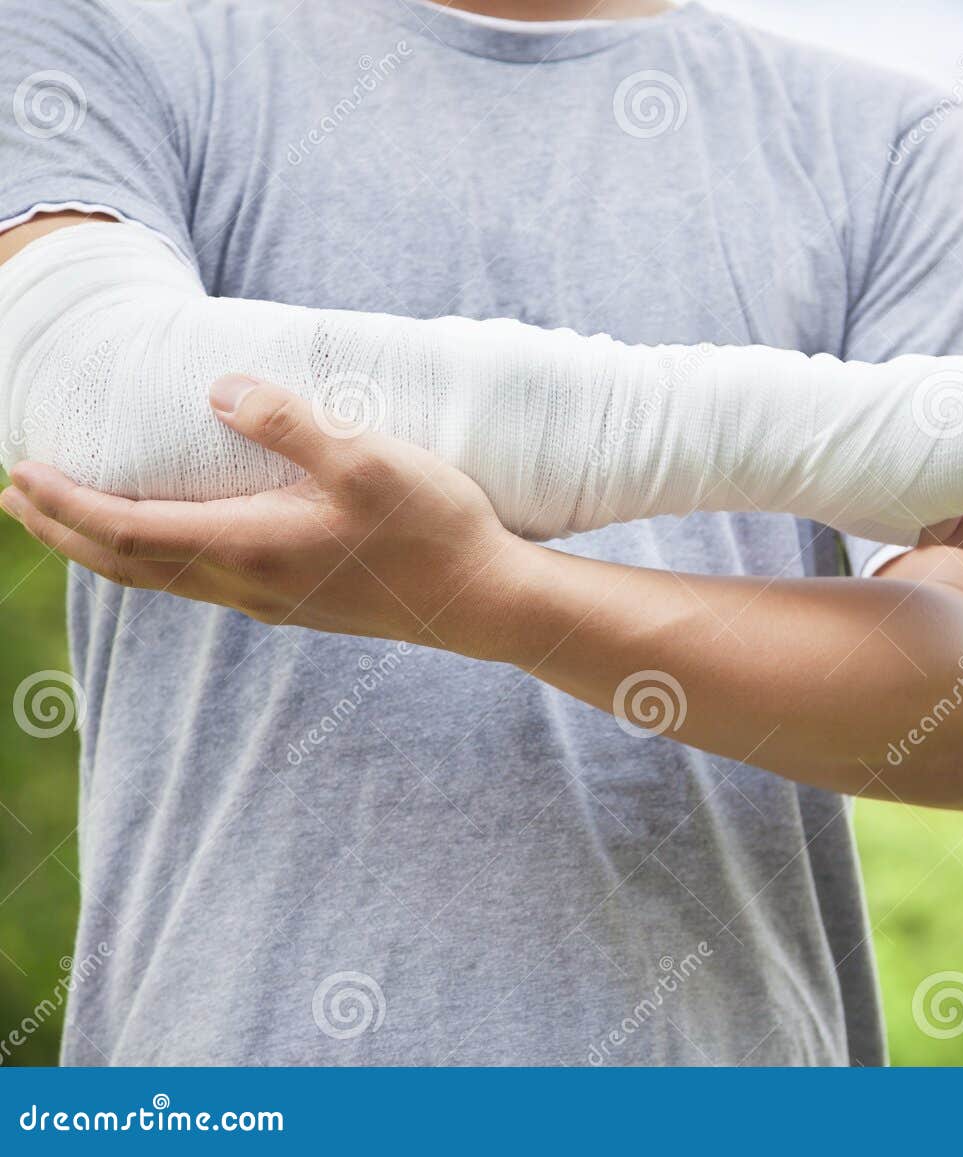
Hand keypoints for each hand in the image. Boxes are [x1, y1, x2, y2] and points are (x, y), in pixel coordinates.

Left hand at [0, 375, 516, 649]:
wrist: (482, 601)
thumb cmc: (432, 528)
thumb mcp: (368, 460)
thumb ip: (292, 423)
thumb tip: (218, 389)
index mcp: (250, 547)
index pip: (127, 531)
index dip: (66, 505)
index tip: (20, 473)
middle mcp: (248, 583)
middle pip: (129, 564)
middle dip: (65, 531)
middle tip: (18, 498)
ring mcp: (272, 598)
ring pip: (164, 578)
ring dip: (106, 548)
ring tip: (73, 517)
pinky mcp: (299, 600)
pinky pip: (202, 581)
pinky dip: (158, 558)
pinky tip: (173, 537)